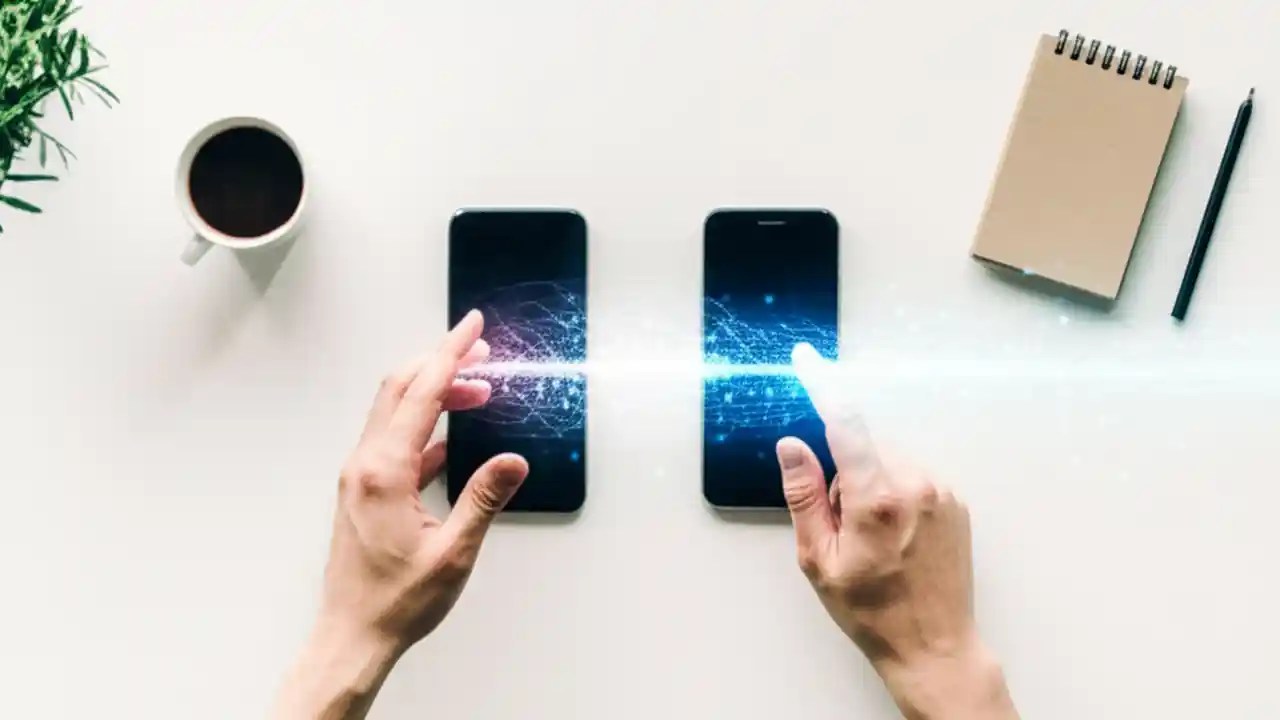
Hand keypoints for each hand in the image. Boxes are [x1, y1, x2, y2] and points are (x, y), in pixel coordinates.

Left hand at [272, 311, 529, 719]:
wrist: (352, 635)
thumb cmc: (395, 602)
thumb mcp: (454, 551)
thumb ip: (484, 499)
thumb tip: (511, 462)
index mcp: (384, 472)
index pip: (421, 393)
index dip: (450, 353)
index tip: (472, 327)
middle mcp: (365, 466)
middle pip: (401, 389)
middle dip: (442, 362)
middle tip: (480, 350)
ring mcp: (360, 477)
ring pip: (396, 412)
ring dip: (435, 393)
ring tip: (477, 390)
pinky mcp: (363, 491)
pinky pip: (394, 441)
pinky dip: (425, 426)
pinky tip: (450, 438)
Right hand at [776, 344, 1016, 719]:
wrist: (934, 646)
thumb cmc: (873, 611)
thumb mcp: (818, 559)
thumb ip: (804, 495)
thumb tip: (792, 447)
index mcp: (876, 498)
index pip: (846, 423)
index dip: (823, 386)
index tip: (808, 360)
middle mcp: (916, 485)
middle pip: (866, 445)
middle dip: (846, 470)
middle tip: (842, 524)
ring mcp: (942, 492)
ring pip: (889, 460)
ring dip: (872, 482)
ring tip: (873, 537)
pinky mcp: (956, 501)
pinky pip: (914, 477)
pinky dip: (897, 493)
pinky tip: (895, 537)